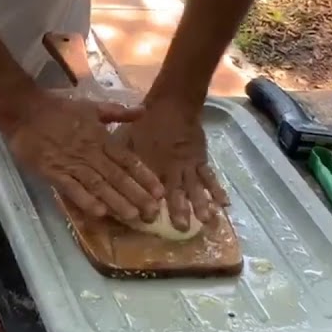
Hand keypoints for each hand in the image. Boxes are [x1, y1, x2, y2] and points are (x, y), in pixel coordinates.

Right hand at [2, 92, 163, 221]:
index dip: (145, 177)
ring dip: (116, 201)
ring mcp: (72, 164)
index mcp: (101, 138)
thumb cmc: (59, 109)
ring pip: (99, 185)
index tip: (159, 192)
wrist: (25, 111)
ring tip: (132, 217)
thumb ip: (118, 112)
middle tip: (152, 213)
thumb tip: (143, 111)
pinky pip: (72, 189)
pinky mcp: (53, 173)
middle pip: (117, 177)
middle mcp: (91, 153)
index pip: (128, 160)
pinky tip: (99, 213)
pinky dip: (85, 200)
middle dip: (136, 195)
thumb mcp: (92, 106)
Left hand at [113, 101, 228, 230]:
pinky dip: (218, 189)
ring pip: (196, 187)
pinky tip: (225, 204)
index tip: (148, 219)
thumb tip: (106, 176)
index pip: (149, 188)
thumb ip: (121, 159)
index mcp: (151, 165)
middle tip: (182, 228)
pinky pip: (210, 177)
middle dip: (179, 210)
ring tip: (207, 221)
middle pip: (176, 191)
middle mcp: (171, 168)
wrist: (172, 103)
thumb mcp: (126, 139)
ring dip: (202, 204)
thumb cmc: (145, 124)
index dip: (148, 204)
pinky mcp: (201, 160)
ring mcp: (189, 165)